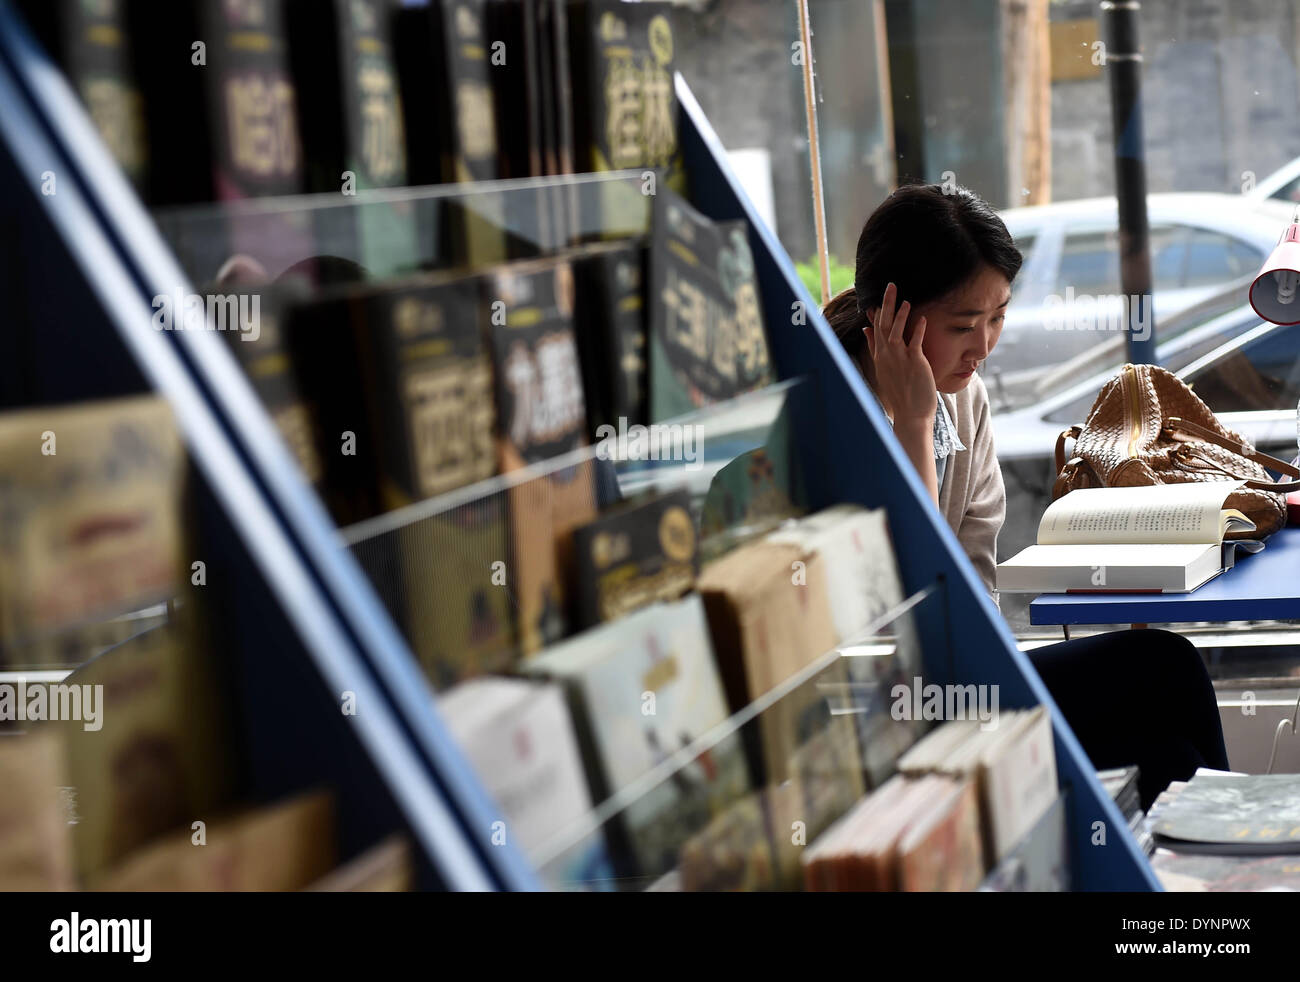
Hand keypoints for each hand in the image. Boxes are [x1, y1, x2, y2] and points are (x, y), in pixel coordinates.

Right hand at [863, 282, 935, 423]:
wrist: (911, 414)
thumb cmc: (901, 393)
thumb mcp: (884, 368)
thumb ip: (875, 347)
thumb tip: (866, 330)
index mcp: (880, 356)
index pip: (876, 329)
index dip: (878, 313)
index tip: (877, 298)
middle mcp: (887, 355)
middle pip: (884, 324)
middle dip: (887, 304)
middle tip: (891, 286)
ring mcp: (899, 358)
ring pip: (896, 331)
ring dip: (900, 314)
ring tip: (905, 300)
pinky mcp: (914, 362)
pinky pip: (915, 342)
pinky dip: (918, 330)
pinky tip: (922, 318)